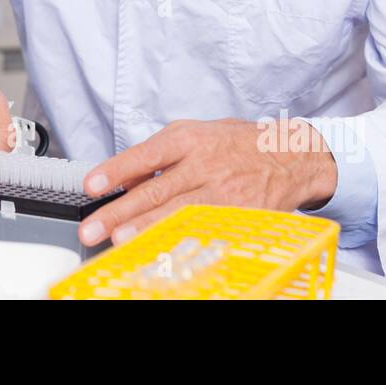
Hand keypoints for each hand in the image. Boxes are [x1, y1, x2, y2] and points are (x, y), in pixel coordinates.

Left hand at [77, 117, 338, 247]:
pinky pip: (205, 230)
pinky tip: (162, 251)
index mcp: (190, 138)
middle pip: (155, 189)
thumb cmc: (240, 143)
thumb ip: (164, 153)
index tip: (91, 185)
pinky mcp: (239, 214)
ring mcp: (222, 191)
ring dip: (145, 229)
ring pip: (177, 213)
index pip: (146, 154)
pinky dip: (181, 242)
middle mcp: (204, 164)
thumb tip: (126, 175)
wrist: (294, 154)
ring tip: (119, 240)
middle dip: (119, 211)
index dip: (117, 170)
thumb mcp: (200, 133)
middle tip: (91, 228)